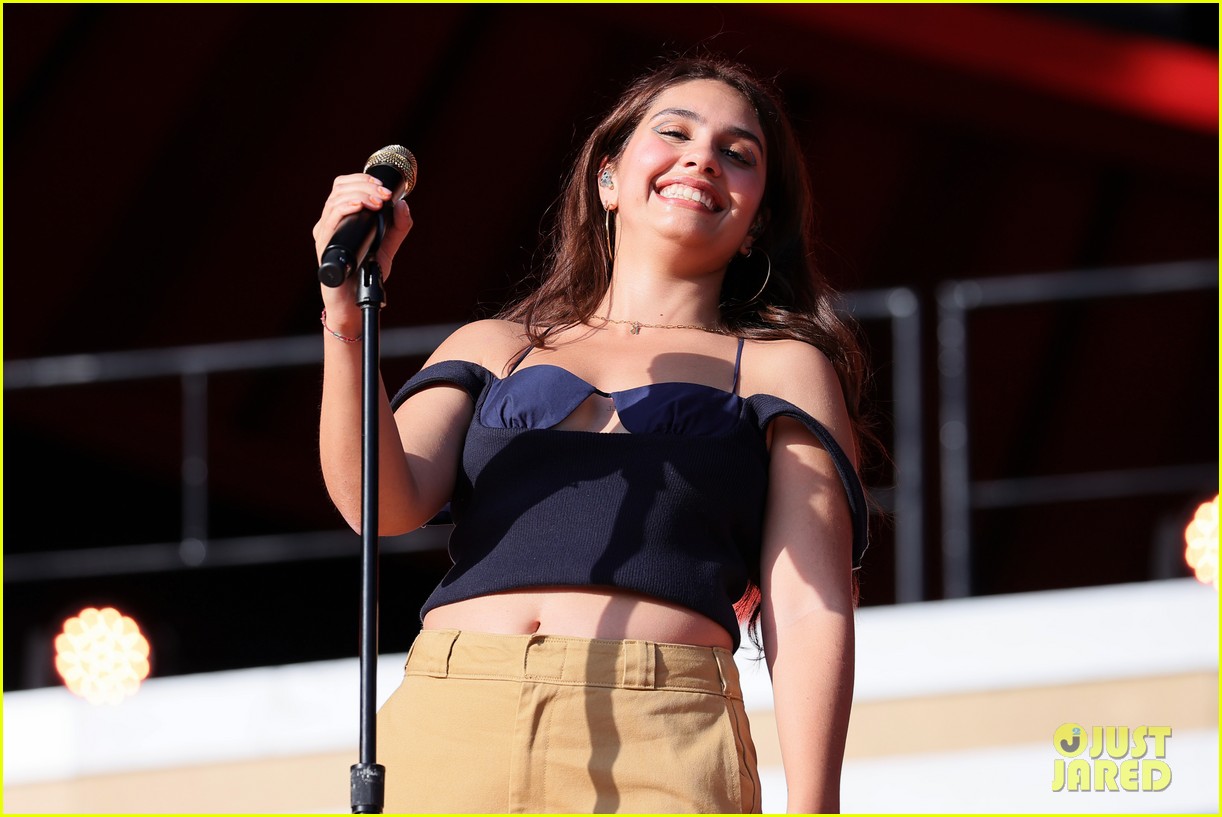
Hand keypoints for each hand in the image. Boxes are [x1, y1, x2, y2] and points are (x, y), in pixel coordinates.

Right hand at [312, 173, 413, 311]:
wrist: (356, 303)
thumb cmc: (367, 274)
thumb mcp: (388, 247)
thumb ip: (398, 227)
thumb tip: (403, 204)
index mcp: (343, 218)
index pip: (345, 185)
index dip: (363, 179)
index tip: (385, 187)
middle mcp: (330, 223)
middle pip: (339, 187)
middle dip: (365, 185)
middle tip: (385, 195)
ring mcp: (325, 234)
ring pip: (334, 200)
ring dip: (359, 194)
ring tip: (378, 202)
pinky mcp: (324, 247)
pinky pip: (330, 221)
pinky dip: (345, 208)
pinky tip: (359, 206)